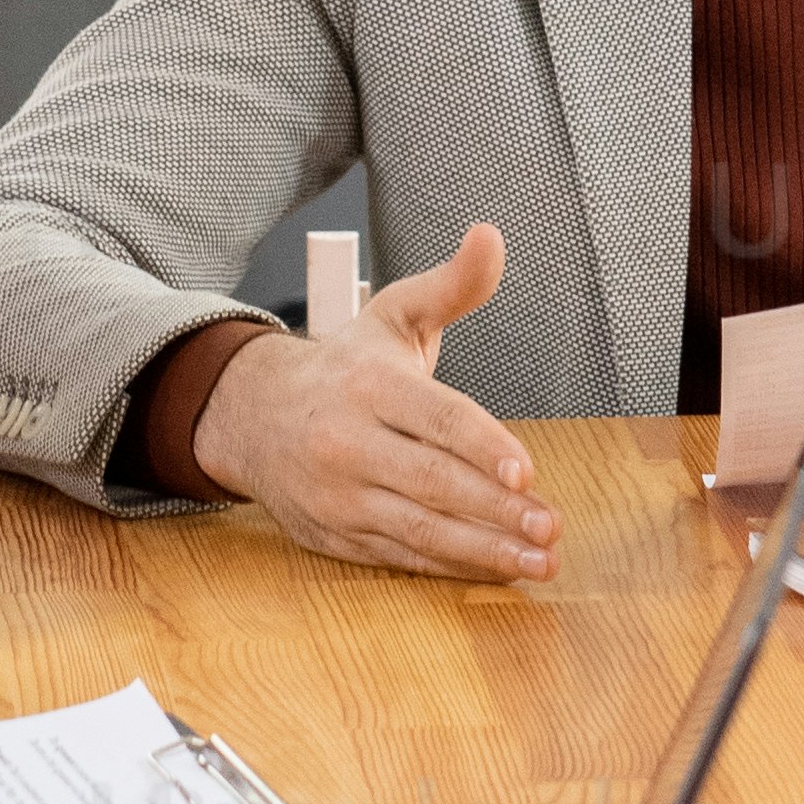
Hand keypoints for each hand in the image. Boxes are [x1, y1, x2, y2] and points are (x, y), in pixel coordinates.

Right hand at [190, 229, 558, 587]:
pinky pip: (402, 557)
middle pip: (433, 482)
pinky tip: (498, 567)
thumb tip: (491, 236)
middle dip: (497, 510)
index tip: (528, 471)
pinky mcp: (336, 536)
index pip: (436, 418)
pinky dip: (453, 567)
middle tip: (550, 528)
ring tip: (539, 561)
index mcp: (369, 386)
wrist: (253, 415)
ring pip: (420, 530)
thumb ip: (452, 285)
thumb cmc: (343, 368)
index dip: (483, 446)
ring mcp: (340, 496)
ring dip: (485, 550)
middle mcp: (349, 443)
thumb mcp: (394, 316)